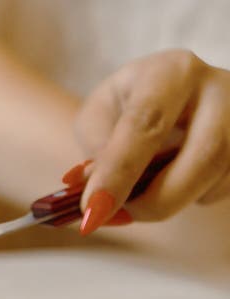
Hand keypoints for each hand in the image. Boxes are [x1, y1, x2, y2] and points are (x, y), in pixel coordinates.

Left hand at [73, 50, 229, 234]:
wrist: (167, 100)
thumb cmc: (128, 107)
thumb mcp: (99, 117)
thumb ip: (96, 149)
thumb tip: (96, 189)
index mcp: (170, 73)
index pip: (146, 124)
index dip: (118, 172)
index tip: (92, 211)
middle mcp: (218, 88)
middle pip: (206, 153)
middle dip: (157, 200)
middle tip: (121, 214)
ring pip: (219, 178)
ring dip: (172, 201)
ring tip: (141, 194)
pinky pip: (225, 188)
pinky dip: (192, 197)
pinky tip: (174, 181)